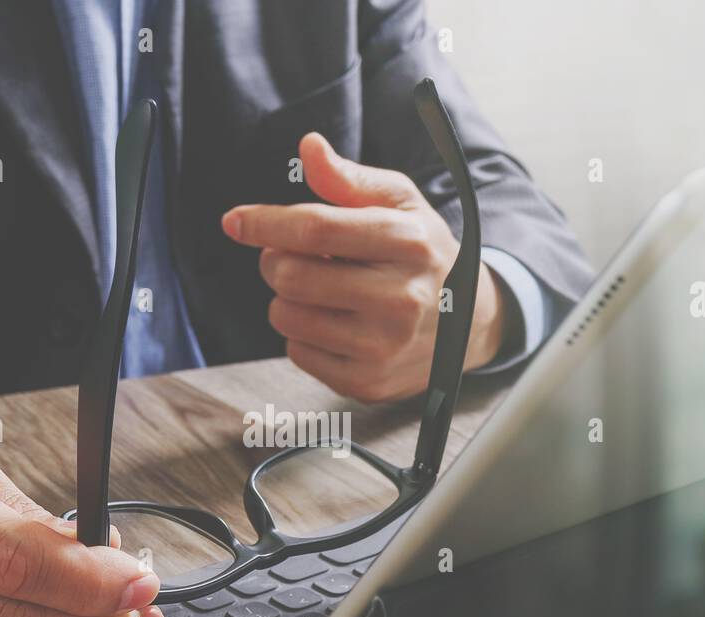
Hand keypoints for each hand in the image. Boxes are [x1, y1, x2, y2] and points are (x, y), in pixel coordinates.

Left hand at [222, 132, 515, 402]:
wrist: (469, 324)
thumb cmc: (422, 252)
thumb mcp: (400, 204)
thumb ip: (349, 178)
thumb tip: (309, 147)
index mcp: (408, 243)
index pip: (317, 229)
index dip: (265, 223)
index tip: (235, 221)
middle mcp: (401, 299)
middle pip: (292, 276)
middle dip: (275, 261)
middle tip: (290, 256)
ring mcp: (384, 346)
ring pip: (287, 317)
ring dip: (286, 298)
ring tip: (317, 289)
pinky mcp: (368, 382)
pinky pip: (297, 353)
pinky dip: (301, 334)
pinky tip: (333, 322)